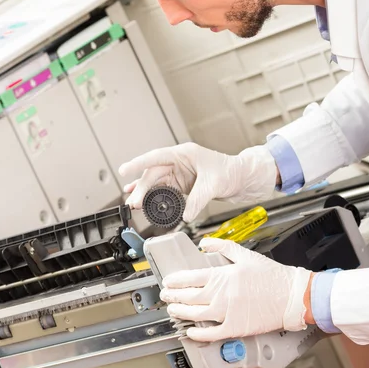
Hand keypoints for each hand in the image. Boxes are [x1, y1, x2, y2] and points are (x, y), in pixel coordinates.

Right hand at [119, 142, 277, 221]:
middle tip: (134, 202)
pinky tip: (142, 201)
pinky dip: (153, 197)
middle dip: (142, 188)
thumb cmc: (232, 171)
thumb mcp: (214, 184)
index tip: (125, 169)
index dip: (139, 163)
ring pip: (156, 183)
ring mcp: (180, 174)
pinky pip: (164, 191)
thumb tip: (186, 214)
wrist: (243, 179)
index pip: (157, 157)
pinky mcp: (183, 185)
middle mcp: (179, 162)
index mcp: (185, 153)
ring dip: (145, 194)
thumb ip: (199, 199)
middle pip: (154, 173)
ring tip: (134, 204)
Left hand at [160, 237, 312, 341]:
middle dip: (174, 295)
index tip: (168, 281)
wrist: (291, 295)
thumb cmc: (271, 275)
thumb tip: (204, 243)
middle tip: (165, 295)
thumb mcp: (245, 254)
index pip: (192, 277)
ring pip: (197, 314)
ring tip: (172, 309)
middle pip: (190, 296)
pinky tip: (191, 331)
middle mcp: (222, 294)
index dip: (176, 280)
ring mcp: (228, 312)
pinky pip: (213, 333)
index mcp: (223, 275)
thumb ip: (222, 246)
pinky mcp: (236, 328)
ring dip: (181, 312)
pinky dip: (199, 333)